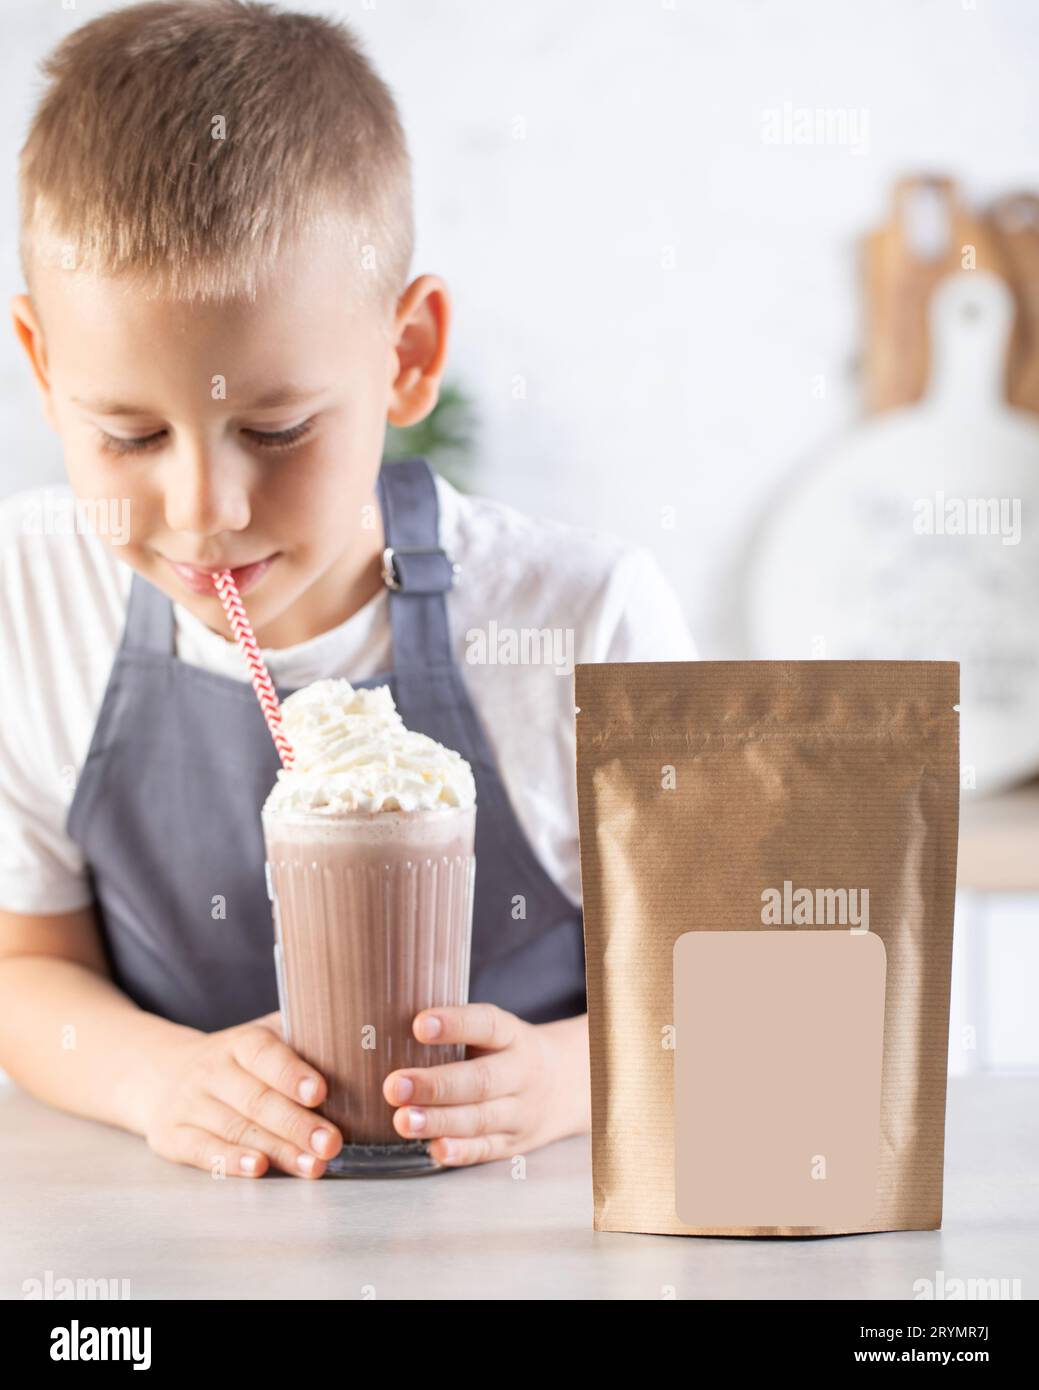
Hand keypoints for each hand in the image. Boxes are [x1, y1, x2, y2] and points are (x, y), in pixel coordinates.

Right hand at [141, 1011, 343, 1178]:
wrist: (161, 1072)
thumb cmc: (235, 1060)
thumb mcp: (262, 1037)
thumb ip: (303, 1037)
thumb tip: (362, 1034)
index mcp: (241, 1043)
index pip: (266, 1055)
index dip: (291, 1073)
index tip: (319, 1092)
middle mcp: (212, 1070)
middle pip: (257, 1100)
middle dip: (297, 1124)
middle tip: (332, 1143)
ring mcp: (190, 1104)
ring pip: (236, 1128)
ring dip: (277, 1150)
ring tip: (314, 1165)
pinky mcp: (172, 1136)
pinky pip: (203, 1150)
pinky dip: (231, 1161)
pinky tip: (258, 1169)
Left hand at [381, 1004, 587, 1166]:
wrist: (567, 1085)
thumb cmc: (508, 1053)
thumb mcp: (497, 1032)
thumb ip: (457, 1031)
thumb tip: (391, 1028)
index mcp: (513, 1036)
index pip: (486, 1025)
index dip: (454, 1024)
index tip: (417, 1024)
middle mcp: (521, 1073)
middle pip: (481, 1080)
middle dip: (436, 1085)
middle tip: (394, 1086)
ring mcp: (521, 1112)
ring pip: (481, 1118)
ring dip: (440, 1122)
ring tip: (403, 1120)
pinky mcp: (514, 1143)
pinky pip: (487, 1149)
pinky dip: (461, 1151)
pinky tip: (434, 1149)